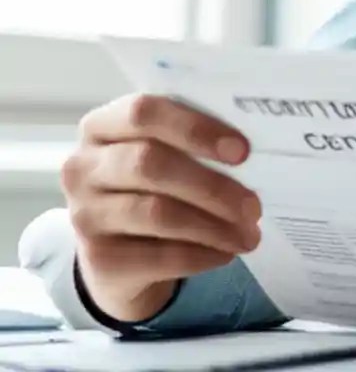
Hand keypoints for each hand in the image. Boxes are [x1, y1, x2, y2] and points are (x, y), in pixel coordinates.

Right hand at [61, 94, 261, 322]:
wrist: (120, 254)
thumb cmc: (154, 188)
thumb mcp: (165, 156)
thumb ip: (193, 144)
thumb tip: (253, 155)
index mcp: (102, 126)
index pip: (144, 113)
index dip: (196, 128)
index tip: (242, 150)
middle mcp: (83, 167)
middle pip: (150, 164)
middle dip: (212, 185)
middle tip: (254, 205)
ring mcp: (85, 215)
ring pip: (157, 213)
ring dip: (214, 226)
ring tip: (249, 235)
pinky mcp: (98, 259)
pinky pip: (159, 256)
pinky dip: (202, 255)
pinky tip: (227, 252)